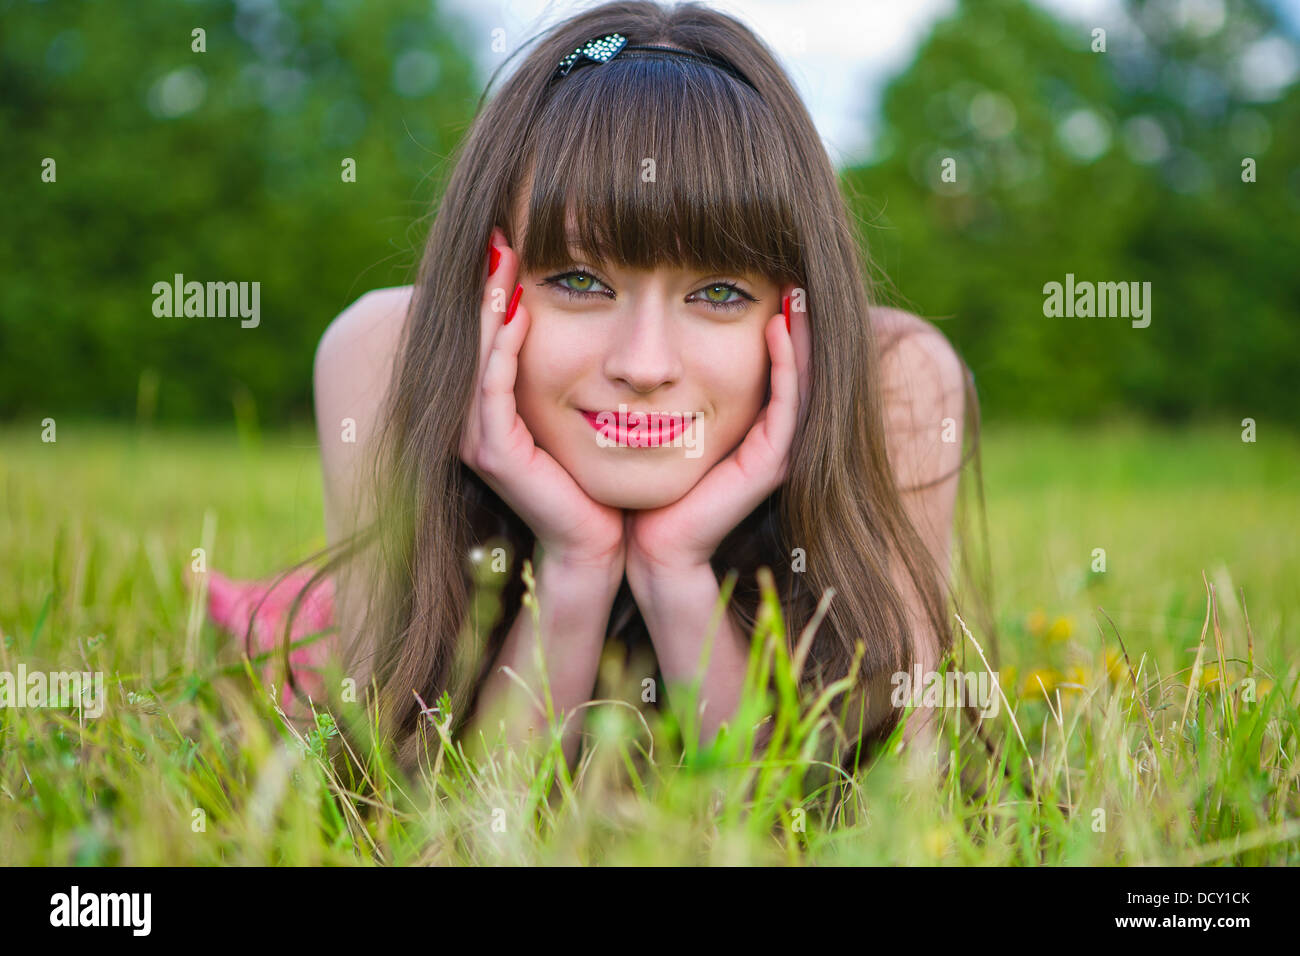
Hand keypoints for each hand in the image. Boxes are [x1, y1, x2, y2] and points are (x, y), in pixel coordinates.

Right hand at [459, 228, 625, 571]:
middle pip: (473, 339)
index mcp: (492, 409)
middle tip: (500, 234)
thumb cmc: (599, 478)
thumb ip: (576, 368)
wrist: (601, 541)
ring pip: (478, 356)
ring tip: (504, 258)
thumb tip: (591, 309)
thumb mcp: (584, 410)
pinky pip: (493, 389)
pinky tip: (518, 311)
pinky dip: (502, 349)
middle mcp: (475, 421)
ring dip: (490, 306)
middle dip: (487, 285)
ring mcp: (478, 438)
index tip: (513, 236)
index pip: (488, 335)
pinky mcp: (494, 454)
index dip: (497, 288)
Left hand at [625, 284, 809, 577]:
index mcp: (754, 423)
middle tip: (796, 266)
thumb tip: (653, 333)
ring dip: (801, 331)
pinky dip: (788, 364)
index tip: (769, 268)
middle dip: (799, 315)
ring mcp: (777, 450)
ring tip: (796, 285)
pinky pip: (789, 405)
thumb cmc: (648, 483)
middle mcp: (773, 435)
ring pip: (804, 378)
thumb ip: (671, 381)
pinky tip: (777, 326)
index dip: (780, 316)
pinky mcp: (770, 465)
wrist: (649, 543)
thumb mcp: (662, 417)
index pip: (777, 359)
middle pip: (800, 363)